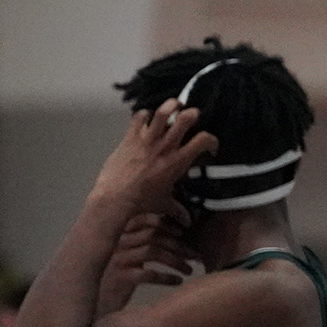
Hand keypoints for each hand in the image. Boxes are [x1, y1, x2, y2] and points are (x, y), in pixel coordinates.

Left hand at [89, 100, 217, 217]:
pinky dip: (145, 115)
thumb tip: (188, 222)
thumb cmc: (142, 202)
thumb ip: (178, 210)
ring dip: (170, 105)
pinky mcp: (130, 137)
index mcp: (178, 161)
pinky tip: (146, 119)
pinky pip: (139, 117)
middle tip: (191, 117)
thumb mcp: (164, 204)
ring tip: (174, 105)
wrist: (115, 198)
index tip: (209, 147)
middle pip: (186, 118)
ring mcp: (147, 139)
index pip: (204, 140)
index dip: (211, 140)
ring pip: (163, 112)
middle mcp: (166, 146)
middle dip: (192, 114)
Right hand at [97, 212, 196, 315]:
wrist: (96, 302)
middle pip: (153, 236)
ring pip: (153, 252)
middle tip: (195, 255)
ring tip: (189, 270)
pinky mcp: (120, 279)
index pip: (143, 220)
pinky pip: (149, 274)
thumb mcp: (125, 256)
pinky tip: (178, 281)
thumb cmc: (115, 277)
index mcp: (118, 235)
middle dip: (178, 244)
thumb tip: (177, 235)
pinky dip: (167, 277)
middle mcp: (116, 244)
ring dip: (176, 260)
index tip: (183, 232)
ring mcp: (117, 261)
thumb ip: (140, 242)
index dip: (165, 224)